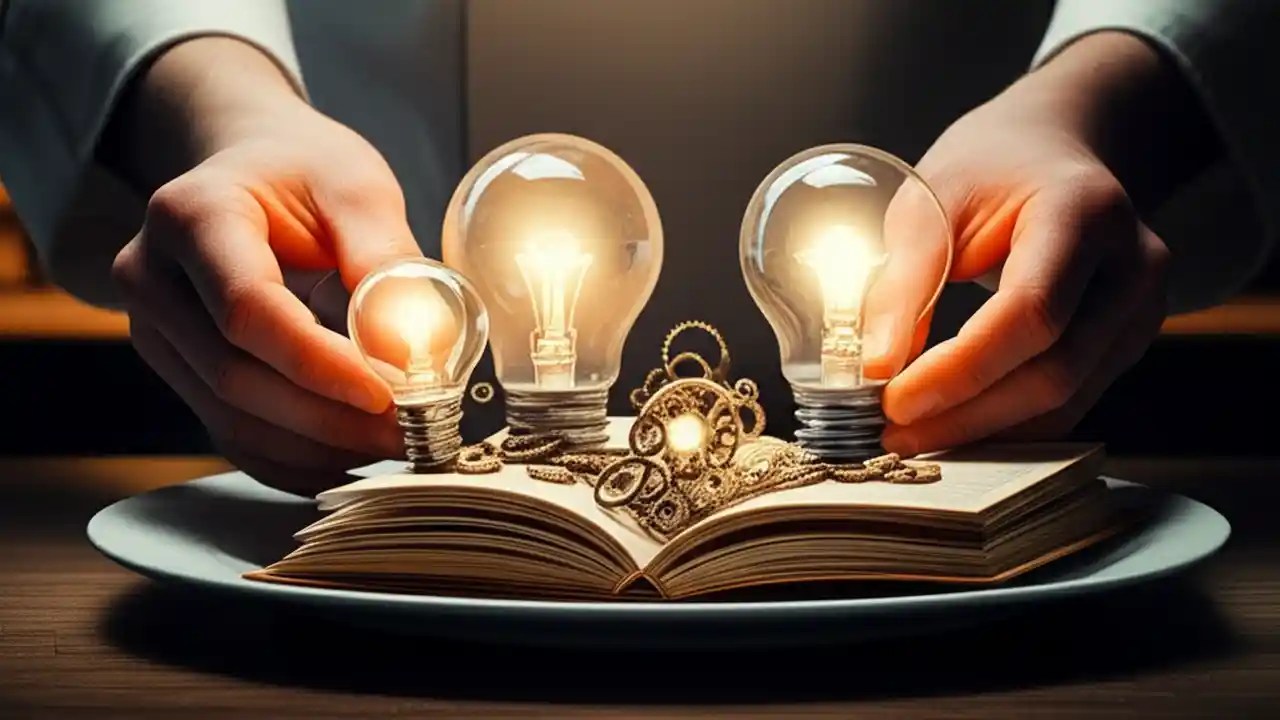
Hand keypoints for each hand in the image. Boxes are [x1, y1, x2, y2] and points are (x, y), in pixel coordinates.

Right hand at [107, 39, 418, 493]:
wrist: (253, 165)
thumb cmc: (305, 170)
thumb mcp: (356, 187)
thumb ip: (383, 259)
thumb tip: (407, 344)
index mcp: (191, 215)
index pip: (247, 311)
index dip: (318, 363)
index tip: (387, 392)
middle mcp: (153, 278)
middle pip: (234, 376)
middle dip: (329, 417)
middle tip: (409, 429)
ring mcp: (157, 331)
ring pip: (231, 418)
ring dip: (318, 446)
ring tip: (392, 441)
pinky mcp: (179, 370)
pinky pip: (232, 435)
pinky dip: (296, 457)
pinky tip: (352, 452)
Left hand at [876, 32, 1219, 455]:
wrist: (1052, 151)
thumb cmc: (990, 167)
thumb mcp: (932, 198)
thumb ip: (906, 278)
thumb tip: (874, 366)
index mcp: (1086, 211)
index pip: (1031, 313)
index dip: (961, 369)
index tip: (893, 399)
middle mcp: (1133, 266)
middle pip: (1056, 371)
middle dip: (967, 415)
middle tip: (892, 432)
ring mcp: (1140, 310)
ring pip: (1067, 400)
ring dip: (984, 430)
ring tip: (912, 437)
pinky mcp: (1124, 343)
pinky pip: (1069, 401)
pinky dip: (1007, 422)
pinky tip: (952, 426)